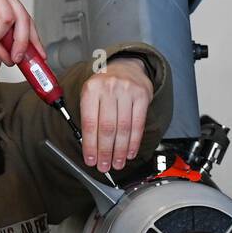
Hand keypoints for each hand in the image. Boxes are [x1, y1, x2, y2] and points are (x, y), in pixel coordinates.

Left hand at [80, 57, 152, 173]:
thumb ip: (89, 118)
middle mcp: (109, 88)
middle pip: (107, 128)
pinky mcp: (142, 96)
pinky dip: (133, 143)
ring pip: (123, 128)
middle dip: (105, 152)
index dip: (90, 145)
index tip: (90, 160)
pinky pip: (138, 125)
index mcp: (91, 89)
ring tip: (116, 164)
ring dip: (119, 151)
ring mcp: (127, 91)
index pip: (90, 123)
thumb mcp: (90, 95)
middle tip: (104, 166)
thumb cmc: (104, 86)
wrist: (125, 66)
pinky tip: (129, 153)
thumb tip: (90, 148)